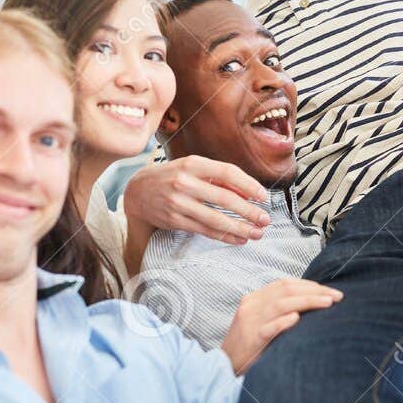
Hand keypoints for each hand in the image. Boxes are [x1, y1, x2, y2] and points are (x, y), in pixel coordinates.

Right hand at [121, 156, 269, 244]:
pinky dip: (225, 236)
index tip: (263, 196)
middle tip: (265, 219)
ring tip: (256, 233)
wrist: (137, 191)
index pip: (227, 172)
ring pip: (216, 219)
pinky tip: (239, 238)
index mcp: (193, 163)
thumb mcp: (193, 168)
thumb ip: (220, 178)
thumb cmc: (172, 177)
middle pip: (224, 198)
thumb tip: (249, 193)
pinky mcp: (175, 220)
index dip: (249, 185)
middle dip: (249, 211)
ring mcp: (178, 203)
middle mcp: (185, 182)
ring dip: (240, 228)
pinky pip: (205, 230)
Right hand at [221, 277, 341, 372]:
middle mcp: (252, 305)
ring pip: (281, 305)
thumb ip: (279, 309)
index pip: (285, 284)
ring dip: (307, 302)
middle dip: (314, 291)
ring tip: (328, 303)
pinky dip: (283, 322)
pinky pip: (268, 328)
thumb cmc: (249, 344)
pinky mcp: (250, 339)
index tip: (329, 291)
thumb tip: (310, 303)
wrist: (225, 364)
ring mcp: (250, 321)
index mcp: (254, 298)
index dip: (309, 285)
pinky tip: (298, 319)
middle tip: (337, 296)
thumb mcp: (261, 320)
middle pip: (286, 290)